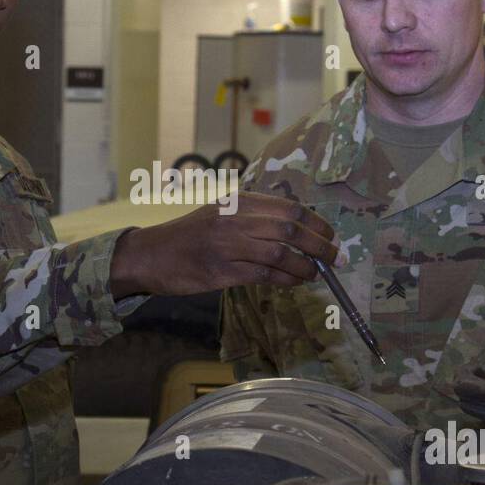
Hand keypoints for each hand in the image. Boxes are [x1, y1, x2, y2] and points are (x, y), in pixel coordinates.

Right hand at [109, 191, 343, 296]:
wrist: (150, 254)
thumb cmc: (188, 236)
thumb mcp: (221, 213)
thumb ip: (253, 216)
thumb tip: (296, 230)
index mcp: (238, 201)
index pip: (289, 208)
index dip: (316, 223)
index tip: (331, 235)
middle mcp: (234, 219)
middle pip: (290, 228)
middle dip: (319, 244)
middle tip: (334, 257)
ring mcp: (227, 245)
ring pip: (280, 253)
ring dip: (305, 266)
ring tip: (316, 274)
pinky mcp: (220, 271)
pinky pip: (263, 274)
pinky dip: (285, 279)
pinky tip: (294, 282)